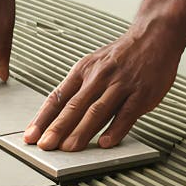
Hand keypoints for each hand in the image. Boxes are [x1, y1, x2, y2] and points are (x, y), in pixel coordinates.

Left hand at [23, 28, 181, 150]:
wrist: (154, 36)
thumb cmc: (124, 54)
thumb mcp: (95, 64)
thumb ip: (81, 89)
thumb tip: (61, 116)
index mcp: (85, 69)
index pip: (58, 97)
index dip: (43, 118)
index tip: (31, 135)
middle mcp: (100, 76)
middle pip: (75, 105)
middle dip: (58, 128)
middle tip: (45, 145)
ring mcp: (121, 85)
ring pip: (97, 111)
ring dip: (81, 131)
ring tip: (69, 148)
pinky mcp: (141, 93)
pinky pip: (126, 114)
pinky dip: (115, 129)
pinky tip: (105, 142)